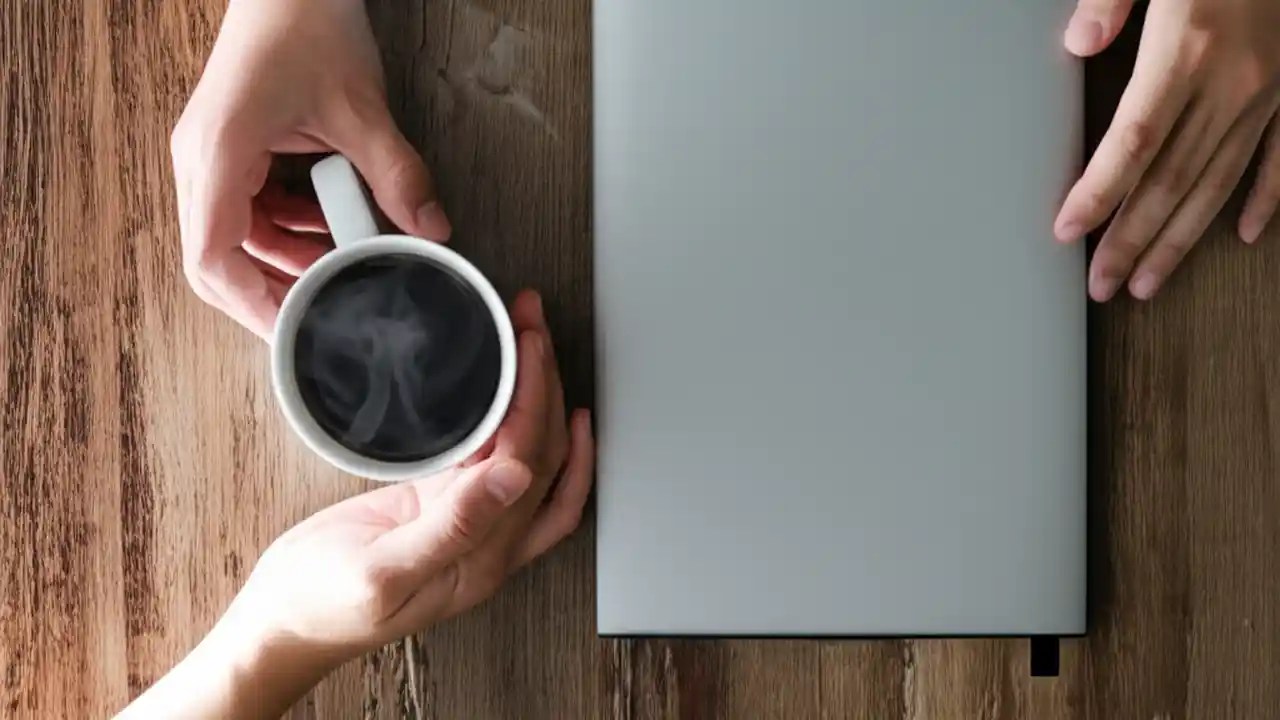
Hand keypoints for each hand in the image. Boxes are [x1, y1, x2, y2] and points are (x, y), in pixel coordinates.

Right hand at [120, 292, 592, 718]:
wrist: (282, 623)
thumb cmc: (322, 606)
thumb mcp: (382, 572)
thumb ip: (454, 528)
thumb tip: (517, 478)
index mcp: (484, 560)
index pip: (531, 464)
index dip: (536, 401)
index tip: (528, 345)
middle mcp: (491, 543)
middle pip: (545, 454)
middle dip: (547, 385)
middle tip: (532, 323)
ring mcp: (470, 524)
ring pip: (529, 454)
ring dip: (537, 398)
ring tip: (530, 341)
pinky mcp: (442, 507)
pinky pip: (495, 458)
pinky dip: (511, 420)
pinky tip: (507, 391)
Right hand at [170, 0, 451, 338]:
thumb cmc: (306, 24)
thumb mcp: (361, 108)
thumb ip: (397, 174)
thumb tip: (431, 231)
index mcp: (217, 153)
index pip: (211, 258)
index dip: (250, 305)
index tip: (293, 331)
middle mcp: (201, 160)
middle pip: (220, 257)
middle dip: (276, 287)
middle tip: (328, 306)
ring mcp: (213, 156)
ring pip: (240, 237)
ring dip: (291, 257)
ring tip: (342, 262)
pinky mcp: (233, 152)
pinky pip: (253, 210)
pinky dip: (293, 228)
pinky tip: (332, 226)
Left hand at [1055, 0, 1279, 300]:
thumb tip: (1080, 42)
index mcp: (1186, 51)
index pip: (1132, 143)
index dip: (1098, 193)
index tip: (1067, 232)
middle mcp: (1231, 83)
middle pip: (1170, 180)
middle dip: (1131, 240)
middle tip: (1100, 286)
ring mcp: (1271, 93)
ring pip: (1218, 182)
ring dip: (1180, 239)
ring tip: (1147, 283)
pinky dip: (1263, 201)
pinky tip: (1240, 236)